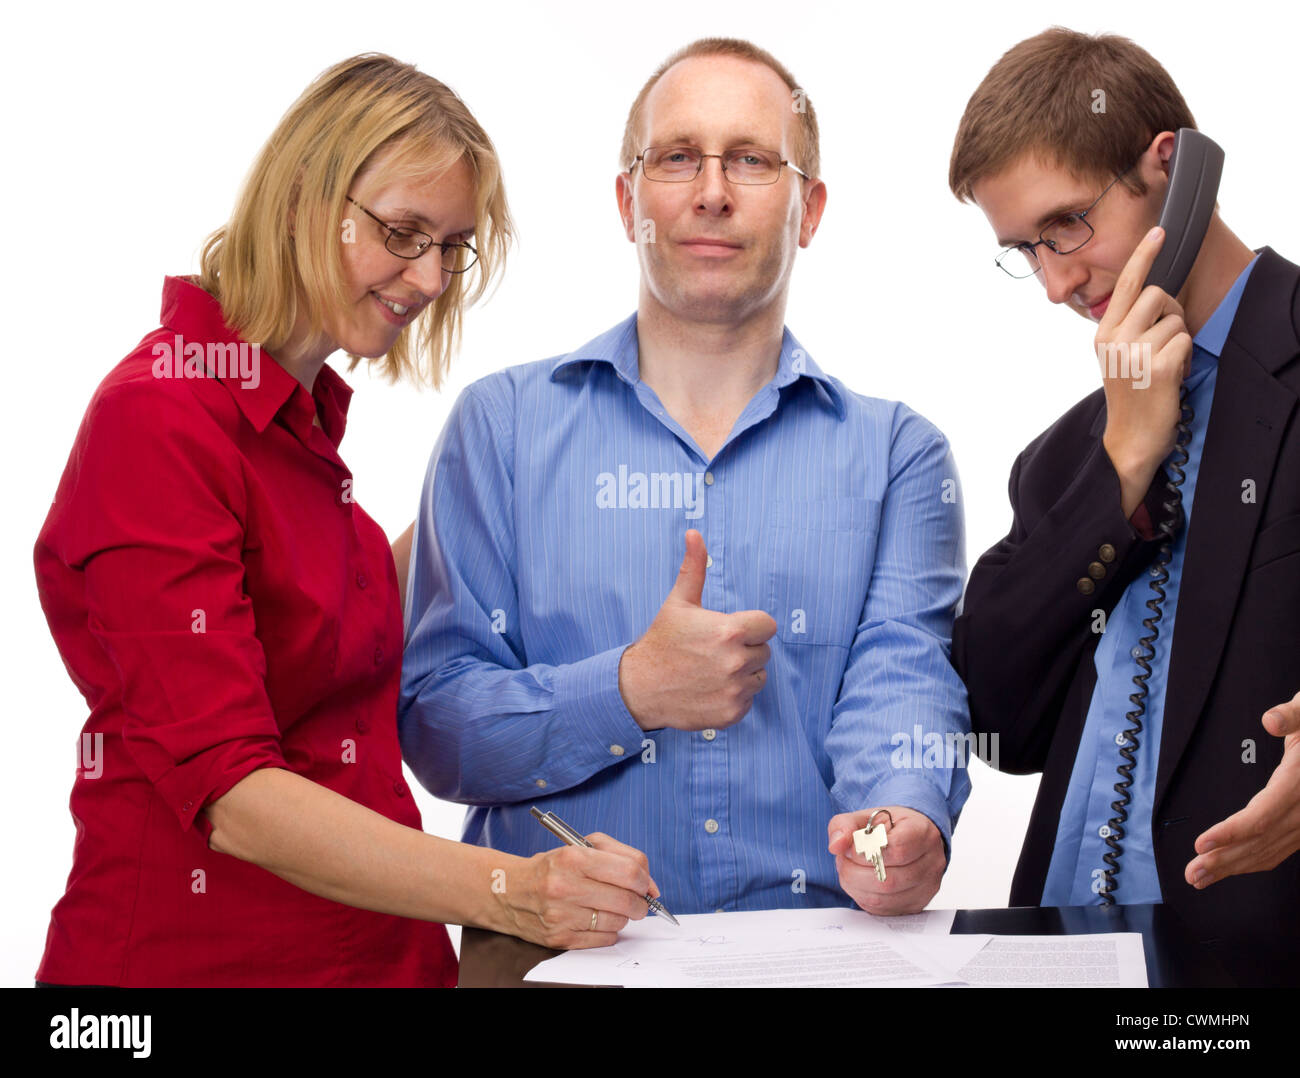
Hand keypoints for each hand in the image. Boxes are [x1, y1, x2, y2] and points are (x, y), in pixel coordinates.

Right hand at [504, 832, 658, 949]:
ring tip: (608, 906)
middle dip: (640, 903)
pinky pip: (604, 939)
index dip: (645, 880)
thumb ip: (620, 857)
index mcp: (573, 858)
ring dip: (622, 916)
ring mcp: (562, 915)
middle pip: (627, 900)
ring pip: (618, 921)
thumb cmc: (551, 868)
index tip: (645, 885)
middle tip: (636, 900)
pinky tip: (595, 919)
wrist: (508, 891)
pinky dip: (608, 930)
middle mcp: (566, 886)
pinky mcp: (560, 938)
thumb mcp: (580, 847)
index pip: (630, 871)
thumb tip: (651, 887)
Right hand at [618, 529, 776, 731]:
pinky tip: (710, 690)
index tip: (729, 632)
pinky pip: (748, 701)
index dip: (751, 627)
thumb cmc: (661, 642)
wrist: (640, 687)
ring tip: (712, 671)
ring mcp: (735, 689)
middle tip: (714, 652)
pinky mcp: (732, 713)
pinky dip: (734, 697)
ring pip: (758, 677)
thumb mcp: (678, 602)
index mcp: (731, 630)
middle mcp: (737, 661)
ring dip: (742, 675)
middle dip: (745, 651)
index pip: (768, 626)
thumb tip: (694, 533)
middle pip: (764, 652)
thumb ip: (693, 568)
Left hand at [827, 806, 945, 914]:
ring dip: (856, 886)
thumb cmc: (891, 828)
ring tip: (849, 870)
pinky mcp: (916, 905)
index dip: (866, 851)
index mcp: (922, 832)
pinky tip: (859, 883)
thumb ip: (846, 825)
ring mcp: (926, 887)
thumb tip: (836, 845)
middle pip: (889, 879)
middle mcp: (931, 862)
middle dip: (855, 871)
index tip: (852, 847)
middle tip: (844, 860)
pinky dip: (863, 897)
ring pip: (884, 897)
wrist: (911, 839)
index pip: (897, 848)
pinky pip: (884, 910)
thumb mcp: (866, 817)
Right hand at [1096, 226, 1193, 516]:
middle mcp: (1114, 338)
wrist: (1128, 438)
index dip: (1144, 255)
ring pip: (1176, 319)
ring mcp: (1134, 352)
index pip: (1127, 285)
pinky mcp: (1157, 366)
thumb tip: (1156, 297)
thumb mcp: (1117, 357)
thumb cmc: (1129, 396)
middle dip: (1172, 312)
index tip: (1159, 232)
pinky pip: (1186, 341)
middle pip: (1158, 295)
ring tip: (1164, 366)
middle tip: (1165, 340)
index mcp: (1103, 333)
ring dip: (1179, 341)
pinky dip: (1185, 359)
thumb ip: (1128, 326)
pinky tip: (1171, 378)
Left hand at [1184, 692, 1299, 888]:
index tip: (1202, 843)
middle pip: (1261, 841)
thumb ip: (1292, 716)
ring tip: (1199, 877)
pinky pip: (1279, 850)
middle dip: (1224, 860)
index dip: (1231, 833)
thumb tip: (1271, 721)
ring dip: (1233, 867)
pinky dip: (1253, 862)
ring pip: (1269, 851)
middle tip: (1192, 873)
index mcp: (1299, 783)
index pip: (1262, 816)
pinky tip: (1229, 869)